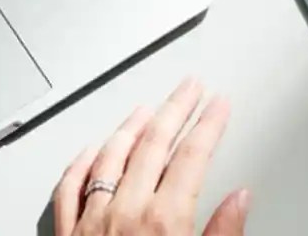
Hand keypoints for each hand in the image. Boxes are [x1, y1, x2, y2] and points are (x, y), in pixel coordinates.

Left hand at [53, 79, 249, 235]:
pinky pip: (71, 188)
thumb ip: (223, 233)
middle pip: (154, 144)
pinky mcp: (67, 235)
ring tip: (147, 109)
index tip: (219, 104)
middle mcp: (126, 213)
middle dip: (176, 108)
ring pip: (111, 158)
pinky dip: (82, 164)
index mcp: (165, 221)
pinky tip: (91, 150)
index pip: (193, 156)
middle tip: (190, 87)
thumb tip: (240, 200)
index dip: (209, 124)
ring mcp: (93, 222)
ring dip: (131, 128)